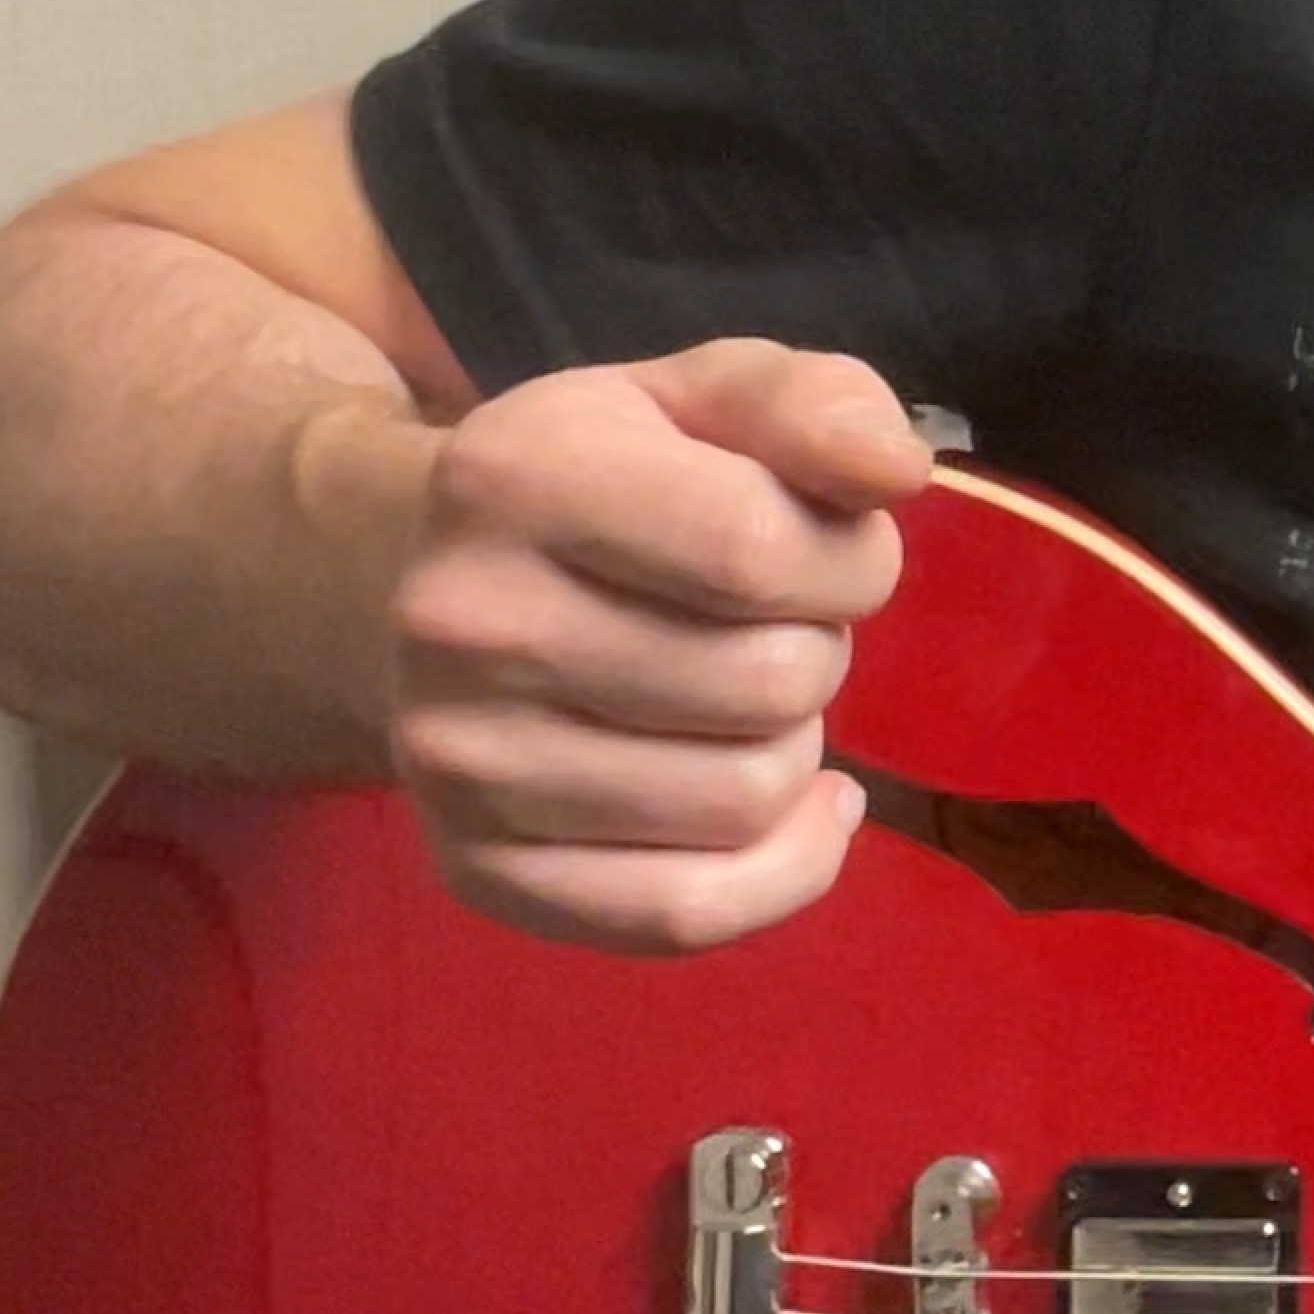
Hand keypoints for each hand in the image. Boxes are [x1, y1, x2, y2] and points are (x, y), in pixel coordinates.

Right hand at [373, 338, 937, 952]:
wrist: (416, 586)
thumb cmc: (605, 482)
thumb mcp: (707, 400)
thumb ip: (818, 405)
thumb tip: (897, 470)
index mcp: (516, 476)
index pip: (759, 550)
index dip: (849, 561)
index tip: (833, 556)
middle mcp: (465, 623)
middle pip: (767, 684)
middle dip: (816, 653)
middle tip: (769, 628)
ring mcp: (459, 761)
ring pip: (744, 800)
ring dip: (791, 751)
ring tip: (740, 700)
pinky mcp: (477, 870)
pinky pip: (686, 914)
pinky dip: (781, 870)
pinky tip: (791, 811)